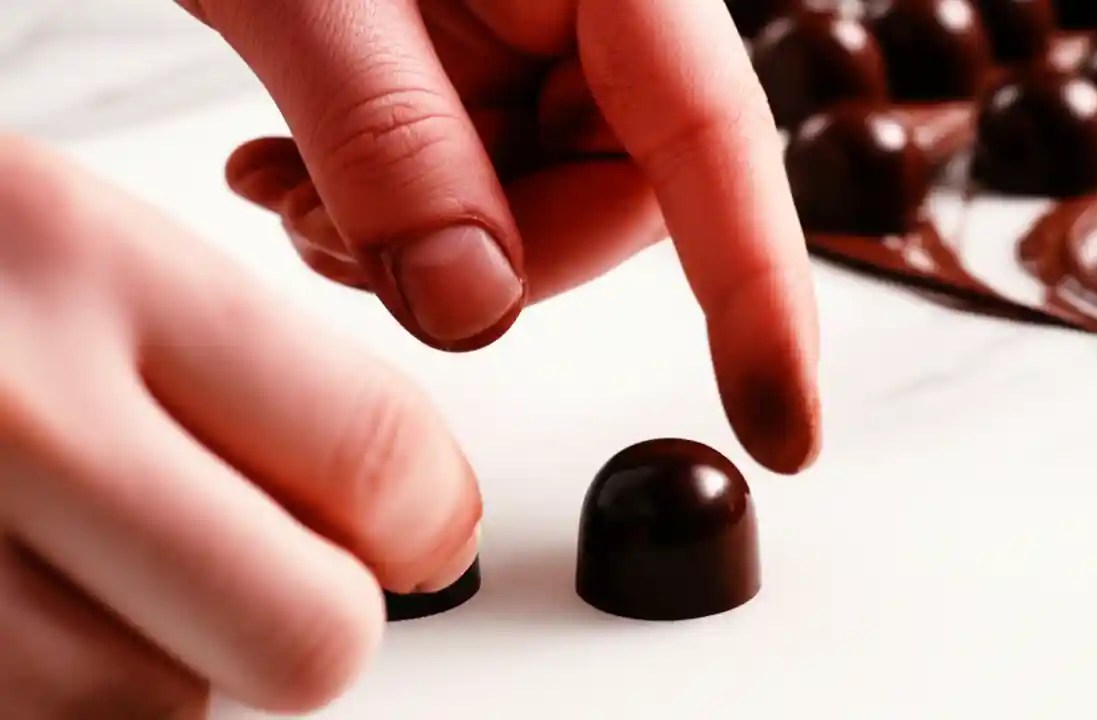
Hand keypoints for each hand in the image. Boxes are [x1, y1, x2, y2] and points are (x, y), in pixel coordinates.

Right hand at [0, 138, 480, 716]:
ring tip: (114, 556)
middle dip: (325, 615)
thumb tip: (399, 498)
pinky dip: (81, 675)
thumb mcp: (69, 235)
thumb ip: (237, 360)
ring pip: (170, 706)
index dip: (434, 521)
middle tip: (297, 572)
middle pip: (307, 635)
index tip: (433, 535)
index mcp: (80, 260)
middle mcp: (11, 414)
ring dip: (180, 654)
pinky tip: (43, 587)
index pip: (376, 455)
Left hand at [178, 0, 822, 473]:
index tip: (784, 428)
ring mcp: (549, 52)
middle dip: (482, 262)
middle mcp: (605, 13)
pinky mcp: (493, 83)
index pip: (712, 138)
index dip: (759, 294)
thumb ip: (390, 144)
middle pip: (618, 204)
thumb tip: (473, 312)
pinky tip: (295, 177)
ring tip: (290, 189)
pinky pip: (480, 201)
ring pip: (537, 222)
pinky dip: (385, 223)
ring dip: (412, 248)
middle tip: (328, 233)